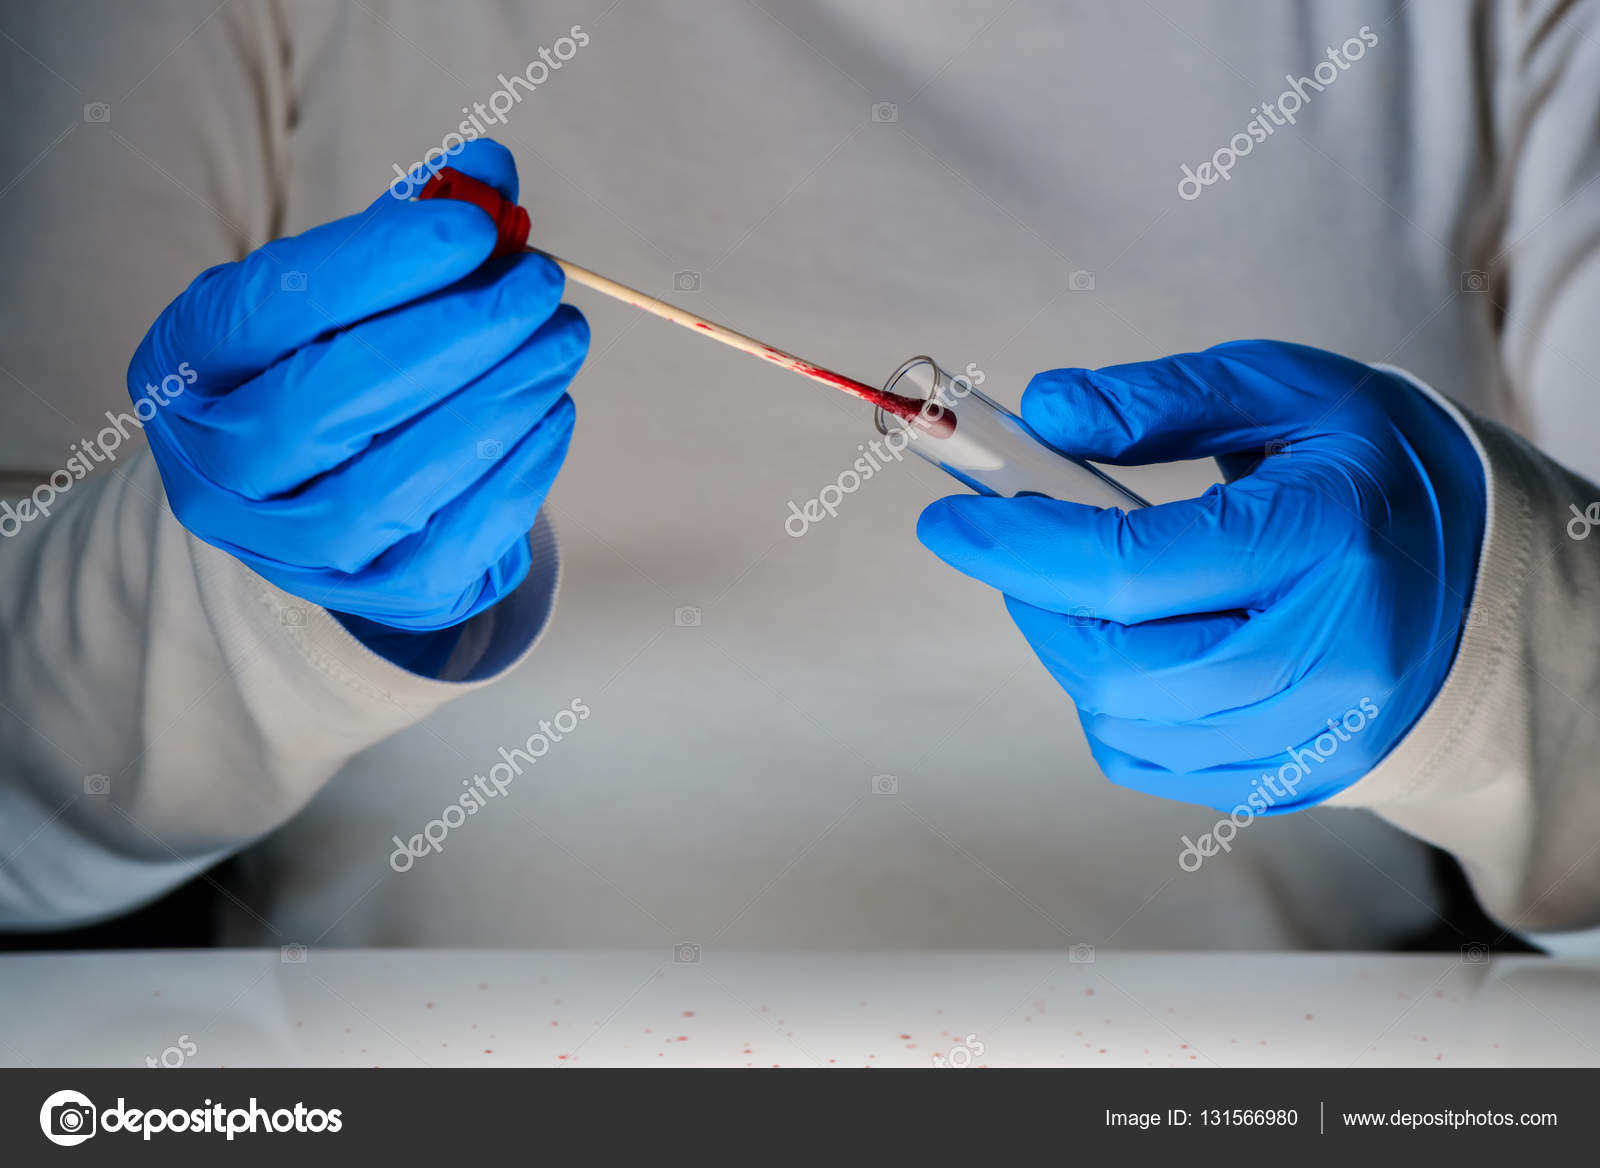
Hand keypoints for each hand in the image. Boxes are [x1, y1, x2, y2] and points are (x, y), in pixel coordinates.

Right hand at [127, 139, 585, 632]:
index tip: (479, 227)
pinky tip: (552, 411)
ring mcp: (292, 550)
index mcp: (188, 368)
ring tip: (560, 340)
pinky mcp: (377, 597)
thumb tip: (494, 174)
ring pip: (396, 484)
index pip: (275, 308)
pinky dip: (517, 474)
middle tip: (540, 286)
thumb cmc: (326, 362)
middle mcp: (220, 471)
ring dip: (498, 401)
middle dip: (457, 335)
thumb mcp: (341, 288)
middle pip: (333, 400)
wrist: (315, 495)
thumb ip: (407, 228)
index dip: (383, 263)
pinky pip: (454, 545)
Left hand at [917, 340, 1485, 812]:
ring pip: (1122, 718)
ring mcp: (1312, 735)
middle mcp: (1328, 660)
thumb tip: (1045, 409)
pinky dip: (1106, 696)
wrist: (1484, 583)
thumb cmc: (1374, 472)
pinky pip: (1148, 756)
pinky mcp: (1292, 778)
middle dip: (1034, 597)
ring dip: (1064, 642)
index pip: (1131, 566)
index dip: (1018, 543)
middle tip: (1014, 539)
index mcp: (1327, 544)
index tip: (948, 516)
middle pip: (1117, 662)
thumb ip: (1163, 398)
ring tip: (1081, 579)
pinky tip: (1130, 636)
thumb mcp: (1287, 395)